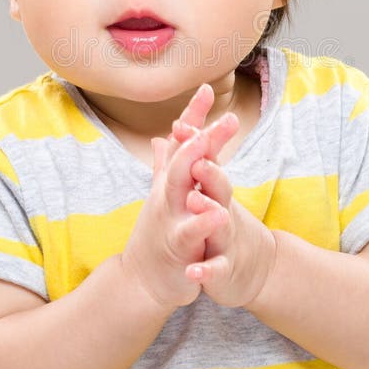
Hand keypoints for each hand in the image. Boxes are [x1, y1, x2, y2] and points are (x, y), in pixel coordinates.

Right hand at [120, 85, 235, 311]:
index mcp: (170, 181)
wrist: (142, 280)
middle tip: (227, 119)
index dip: (194, 116)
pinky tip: (218, 216)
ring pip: (181, 193)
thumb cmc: (158, 232)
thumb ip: (168, 163)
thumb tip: (166, 135)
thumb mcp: (164, 194)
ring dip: (195, 173)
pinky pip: (190, 237)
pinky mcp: (178, 248)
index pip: (182, 141)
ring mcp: (171, 219)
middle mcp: (168, 194)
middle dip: (202, 138)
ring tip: (209, 156)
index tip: (208, 87)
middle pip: (184, 160)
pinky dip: (202, 226)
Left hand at [171, 122, 277, 308]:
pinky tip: (193, 272)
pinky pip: (215, 270)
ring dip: (209, 213)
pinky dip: (205, 271)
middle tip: (199, 160)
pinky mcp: (224, 270)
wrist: (255, 270)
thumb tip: (179, 123)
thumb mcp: (211, 190)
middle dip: (209, 173)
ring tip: (196, 203)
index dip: (196, 143)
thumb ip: (195, 156)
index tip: (180, 123)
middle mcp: (223, 210)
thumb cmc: (225, 224)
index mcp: (215, 191)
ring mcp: (225, 240)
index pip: (207, 161)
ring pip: (220, 226)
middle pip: (219, 187)